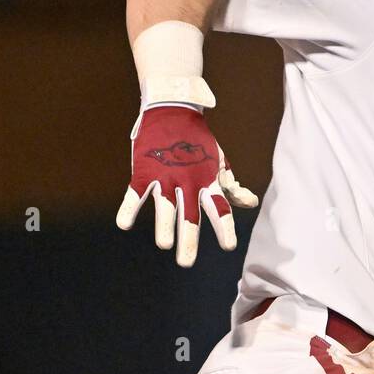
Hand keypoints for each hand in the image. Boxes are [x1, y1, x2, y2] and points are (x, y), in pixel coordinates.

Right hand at [115, 104, 258, 266]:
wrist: (173, 110)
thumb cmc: (199, 144)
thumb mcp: (219, 163)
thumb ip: (231, 188)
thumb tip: (250, 204)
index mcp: (208, 181)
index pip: (219, 208)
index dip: (224, 227)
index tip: (228, 246)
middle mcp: (188, 182)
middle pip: (190, 215)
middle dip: (189, 239)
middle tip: (186, 263)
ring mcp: (165, 177)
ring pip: (165, 206)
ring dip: (164, 226)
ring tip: (165, 244)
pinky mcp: (144, 172)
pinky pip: (134, 193)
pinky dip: (129, 208)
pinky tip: (124, 224)